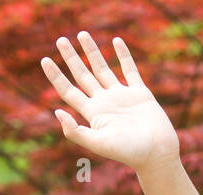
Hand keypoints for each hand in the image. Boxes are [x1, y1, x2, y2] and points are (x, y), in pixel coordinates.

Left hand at [40, 31, 180, 174]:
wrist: (157, 153)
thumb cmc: (128, 152)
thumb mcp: (98, 144)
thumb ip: (76, 131)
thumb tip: (56, 112)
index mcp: (93, 114)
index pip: (68, 91)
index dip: (55, 76)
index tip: (44, 60)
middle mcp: (104, 102)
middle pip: (82, 75)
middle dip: (71, 58)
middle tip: (60, 40)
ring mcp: (121, 96)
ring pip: (103, 68)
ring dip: (92, 51)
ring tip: (82, 34)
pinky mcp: (140, 93)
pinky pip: (129, 70)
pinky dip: (123, 55)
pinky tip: (116, 41)